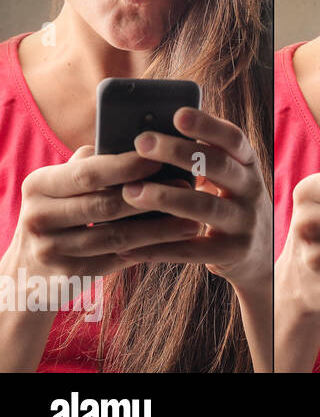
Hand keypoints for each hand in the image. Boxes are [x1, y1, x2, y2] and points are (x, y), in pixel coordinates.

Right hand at [0, 141, 200, 369]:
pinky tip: (173, 244)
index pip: (87, 173)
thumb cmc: (61, 213)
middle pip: (105, 206)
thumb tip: (139, 142)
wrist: (29, 269)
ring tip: (193, 221)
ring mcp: (50, 249)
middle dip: (151, 197)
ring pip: (116, 237)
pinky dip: (148, 251)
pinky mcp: (68, 275)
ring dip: (159, 229)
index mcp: (38, 185)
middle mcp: (37, 216)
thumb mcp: (62, 185)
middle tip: (188, 189)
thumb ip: (93, 164)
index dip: (126, 166)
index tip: (161, 158)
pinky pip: (116, 260)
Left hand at [114, 108, 270, 293]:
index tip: (178, 114)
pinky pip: (191, 248)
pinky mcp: (232, 252)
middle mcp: (252, 190)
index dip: (208, 125)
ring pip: (204, 205)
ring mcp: (244, 222)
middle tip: (141, 142)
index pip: (233, 139)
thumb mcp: (228, 179)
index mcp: (248, 165)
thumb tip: (146, 139)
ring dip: (165, 197)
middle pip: (218, 165)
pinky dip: (158, 246)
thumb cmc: (227, 205)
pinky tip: (127, 244)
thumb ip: (201, 160)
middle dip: (178, 151)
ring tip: (129, 192)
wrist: (258, 255)